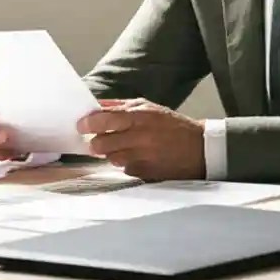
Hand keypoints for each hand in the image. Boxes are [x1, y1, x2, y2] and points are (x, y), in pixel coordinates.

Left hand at [77, 98, 205, 180]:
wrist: (199, 149)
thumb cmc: (171, 125)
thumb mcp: (148, 107)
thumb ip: (120, 106)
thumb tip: (95, 106)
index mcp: (139, 116)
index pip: (104, 120)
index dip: (88, 124)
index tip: (81, 125)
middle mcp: (139, 137)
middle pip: (101, 144)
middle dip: (96, 143)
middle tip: (98, 141)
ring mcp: (141, 157)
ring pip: (110, 158)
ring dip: (111, 154)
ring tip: (124, 148)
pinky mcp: (144, 173)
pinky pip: (123, 169)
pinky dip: (126, 164)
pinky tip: (137, 158)